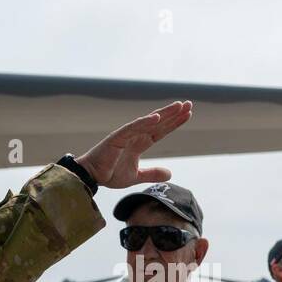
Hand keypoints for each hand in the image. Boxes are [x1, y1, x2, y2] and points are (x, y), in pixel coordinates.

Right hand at [77, 101, 192, 188]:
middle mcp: (135, 135)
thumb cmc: (109, 174)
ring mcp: (126, 135)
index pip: (160, 131)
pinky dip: (144, 122)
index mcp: (139, 143)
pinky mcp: (117, 137)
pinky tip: (158, 117)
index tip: (188, 115)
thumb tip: (170, 173)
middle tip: (189, 104)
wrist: (91, 177)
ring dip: (164, 113)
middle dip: (174, 114)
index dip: (174, 123)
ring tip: (179, 106)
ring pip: (148, 122)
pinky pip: (133, 128)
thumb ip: (152, 173)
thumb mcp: (136, 176)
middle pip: (158, 122)